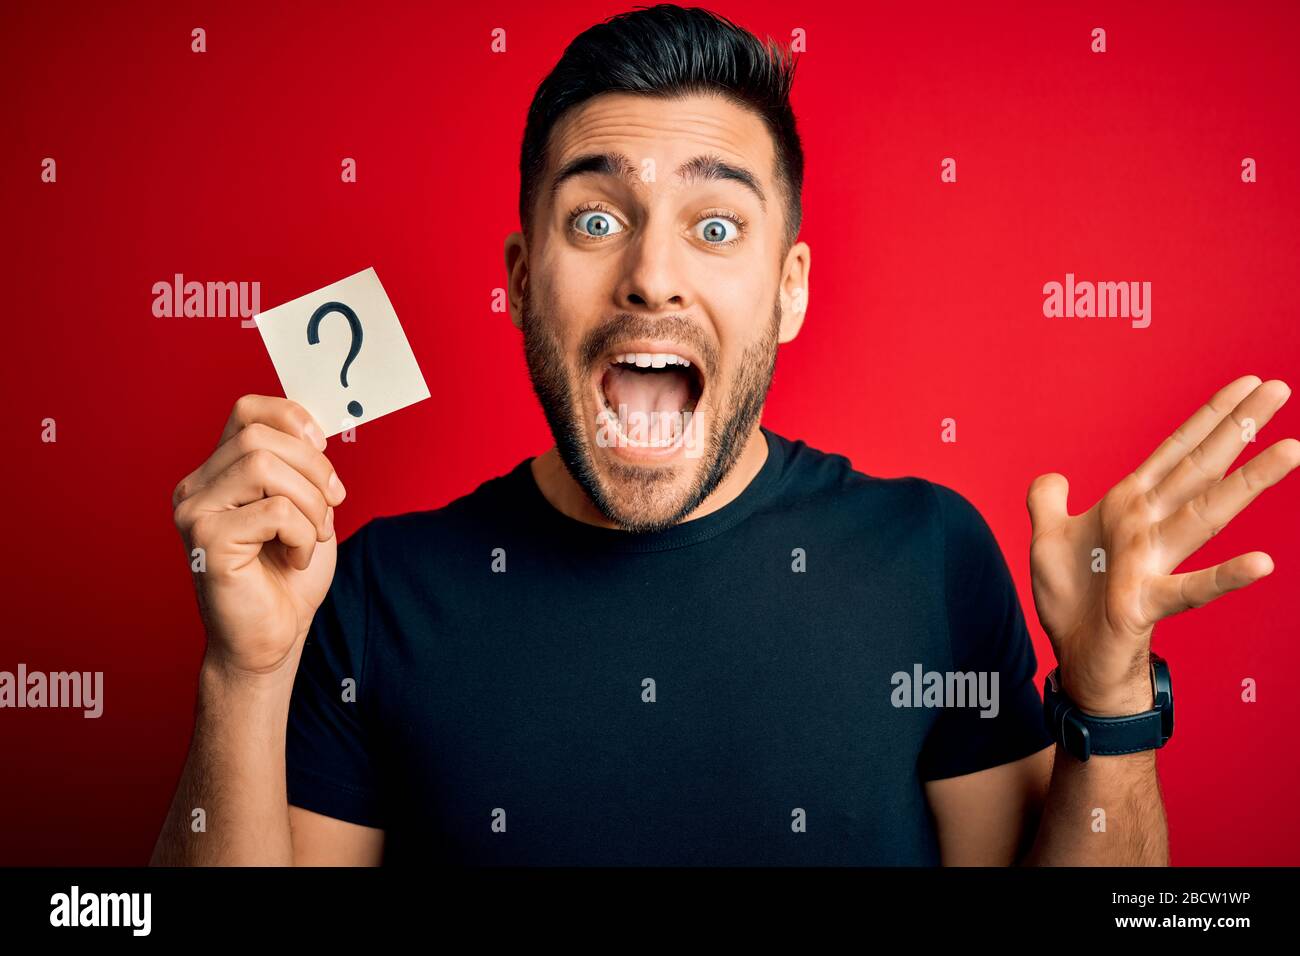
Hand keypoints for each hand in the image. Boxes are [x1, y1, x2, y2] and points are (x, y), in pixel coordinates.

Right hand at [172, 395, 346, 677]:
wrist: (271, 639)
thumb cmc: (287, 576)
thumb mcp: (304, 507)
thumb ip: (301, 467)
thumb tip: (315, 429)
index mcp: (218, 472)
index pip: (248, 410)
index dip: (292, 418)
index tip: (323, 451)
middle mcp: (196, 487)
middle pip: (262, 437)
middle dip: (314, 469)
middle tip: (332, 507)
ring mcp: (195, 513)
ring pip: (265, 467)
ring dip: (309, 502)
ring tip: (313, 536)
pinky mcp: (208, 541)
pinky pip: (274, 511)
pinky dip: (301, 534)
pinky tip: (295, 558)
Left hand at [1026, 376, 1298, 714]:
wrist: (1074, 655)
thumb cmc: (1071, 599)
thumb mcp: (1047, 539)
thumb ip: (1047, 502)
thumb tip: (1052, 476)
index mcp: (1128, 505)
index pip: (1175, 451)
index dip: (1209, 416)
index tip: (1247, 383)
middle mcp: (1148, 526)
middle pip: (1200, 468)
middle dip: (1239, 428)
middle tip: (1281, 389)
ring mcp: (1151, 562)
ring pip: (1206, 514)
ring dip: (1248, 484)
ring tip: (1293, 450)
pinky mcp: (1145, 601)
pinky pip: (1191, 588)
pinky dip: (1226, 577)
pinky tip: (1263, 563)